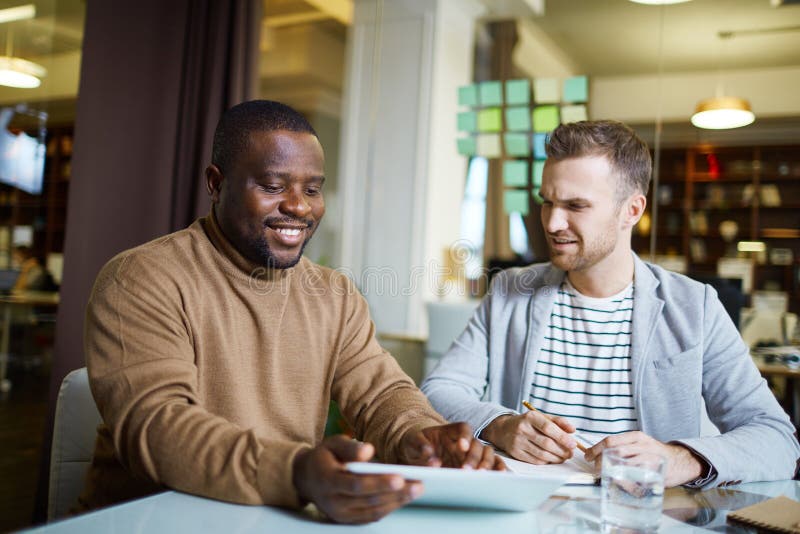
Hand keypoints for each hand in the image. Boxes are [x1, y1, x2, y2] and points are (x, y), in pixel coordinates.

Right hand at [292, 435, 422, 523]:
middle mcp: (333, 502)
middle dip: (396, 494)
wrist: (307, 478)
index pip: (356, 485)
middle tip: (418, 485)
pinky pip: (371, 516)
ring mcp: (340, 514)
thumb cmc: (324, 458)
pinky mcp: (348, 519)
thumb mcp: (332, 444)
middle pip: (369, 500)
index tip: (400, 478)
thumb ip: (350, 446)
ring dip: (397, 502)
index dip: (379, 483)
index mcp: (328, 481)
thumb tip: (368, 451)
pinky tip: (403, 497)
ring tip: (416, 490)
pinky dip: (389, 507)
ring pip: (373, 510)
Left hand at [399, 422, 505, 470]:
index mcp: (449, 431)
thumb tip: (433, 461)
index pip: (463, 428)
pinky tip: (500, 477)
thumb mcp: (412, 441)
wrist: (416, 450)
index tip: (462, 447)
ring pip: (487, 454)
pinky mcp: (476, 465)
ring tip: (482, 476)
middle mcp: (464, 441)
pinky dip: (498, 469)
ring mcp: (471, 453)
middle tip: (467, 471)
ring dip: (486, 464)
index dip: (465, 436)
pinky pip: (492, 465)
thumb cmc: (415, 443)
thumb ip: (421, 447)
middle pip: (476, 444)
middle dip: (474, 457)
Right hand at [480, 412, 577, 463]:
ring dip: (556, 458)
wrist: (504, 429)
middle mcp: (522, 429)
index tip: (573, 444)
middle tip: (570, 453)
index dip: (562, 437)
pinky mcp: (515, 453)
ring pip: (542, 454)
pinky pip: (535, 461)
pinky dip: (547, 461)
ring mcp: (517, 442)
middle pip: (546, 443)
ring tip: (563, 457)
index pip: (548, 428)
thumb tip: (572, 430)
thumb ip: (558, 421)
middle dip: (562, 451)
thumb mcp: (541, 417)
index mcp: (530, 417)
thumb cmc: (527, 423)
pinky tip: (552, 459)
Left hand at [585, 431, 705, 486]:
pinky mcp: (656, 471)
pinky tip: (621, 482)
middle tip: (595, 468)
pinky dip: (626, 481)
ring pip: (625, 463)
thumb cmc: (654, 454)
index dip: (596, 449)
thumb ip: (622, 448)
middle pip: (615, 450)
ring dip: (611, 470)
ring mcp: (650, 457)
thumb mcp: (638, 445)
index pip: (610, 440)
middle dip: (600, 460)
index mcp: (636, 437)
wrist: (680, 460)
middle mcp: (643, 445)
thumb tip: (597, 454)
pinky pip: (637, 477)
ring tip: (604, 474)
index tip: (587, 456)